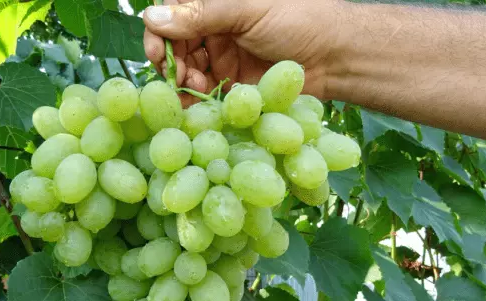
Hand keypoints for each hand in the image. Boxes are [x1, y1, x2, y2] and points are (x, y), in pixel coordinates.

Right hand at [143, 0, 344, 105]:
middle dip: (172, 61)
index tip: (158, 53)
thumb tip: (152, 15)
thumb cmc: (298, 20)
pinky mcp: (233, 85)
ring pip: (187, 70)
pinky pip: (204, 92)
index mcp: (217, 4)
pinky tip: (196, 105)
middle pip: (176, 44)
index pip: (173, 12)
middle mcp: (215, 28)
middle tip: (179, 77)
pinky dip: (195, 99)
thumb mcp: (247, 10)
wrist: (334, 56)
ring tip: (197, 89)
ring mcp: (223, 58)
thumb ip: (202, 14)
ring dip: (184, 81)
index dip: (159, 31)